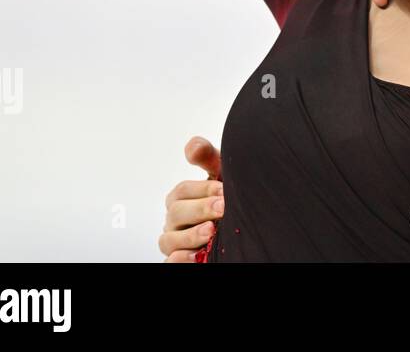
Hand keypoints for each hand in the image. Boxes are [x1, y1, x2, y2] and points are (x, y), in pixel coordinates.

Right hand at [158, 136, 224, 261]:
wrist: (241, 227)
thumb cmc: (228, 198)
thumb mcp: (222, 176)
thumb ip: (208, 158)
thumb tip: (193, 146)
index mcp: (182, 198)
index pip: (183, 191)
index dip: (202, 189)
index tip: (224, 190)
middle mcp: (175, 220)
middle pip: (175, 213)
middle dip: (200, 209)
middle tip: (222, 208)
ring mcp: (175, 242)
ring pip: (168, 240)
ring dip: (190, 235)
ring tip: (211, 232)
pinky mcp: (179, 260)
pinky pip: (170, 262)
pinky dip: (180, 259)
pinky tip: (197, 256)